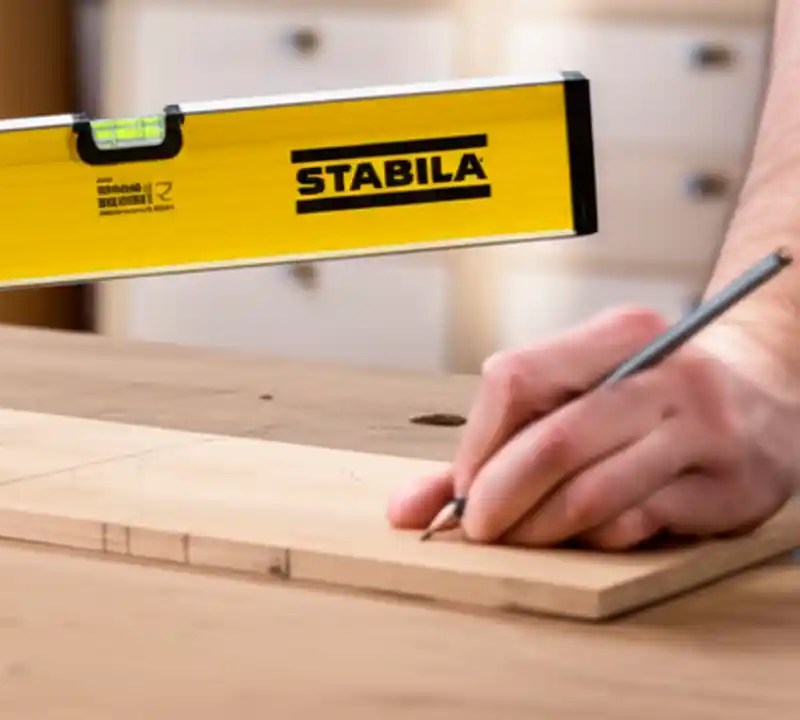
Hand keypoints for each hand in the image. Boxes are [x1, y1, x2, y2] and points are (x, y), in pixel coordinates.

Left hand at [387, 306, 799, 548]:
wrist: (773, 399)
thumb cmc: (650, 400)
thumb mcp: (581, 393)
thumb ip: (491, 446)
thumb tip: (406, 509)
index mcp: (618, 334)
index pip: (516, 379)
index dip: (476, 443)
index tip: (462, 487)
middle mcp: (664, 375)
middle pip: (553, 441)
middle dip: (499, 496)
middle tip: (479, 528)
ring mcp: (701, 430)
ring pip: (592, 491)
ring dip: (540, 528)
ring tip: (521, 539)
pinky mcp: (728, 486)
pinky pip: (637, 522)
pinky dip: (595, 538)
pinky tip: (585, 536)